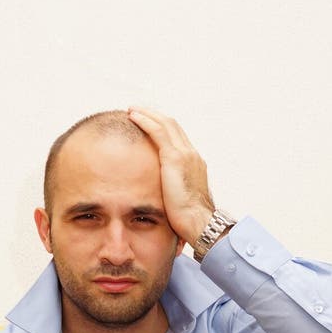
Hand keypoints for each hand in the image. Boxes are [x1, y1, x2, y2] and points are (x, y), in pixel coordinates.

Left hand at [128, 107, 214, 246]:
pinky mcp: (174, 158)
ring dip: (148, 114)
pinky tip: (133, 116)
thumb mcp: (181, 202)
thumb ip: (173, 193)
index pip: (178, 138)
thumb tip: (164, 200)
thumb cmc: (190, 221)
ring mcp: (185, 154)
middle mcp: (192, 155)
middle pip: (173, 125)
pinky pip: (158, 132)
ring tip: (132, 109)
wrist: (199, 223)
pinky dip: (145, 121)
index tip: (149, 122)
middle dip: (155, 115)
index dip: (163, 127)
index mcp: (194, 164)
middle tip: (138, 110)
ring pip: (165, 123)